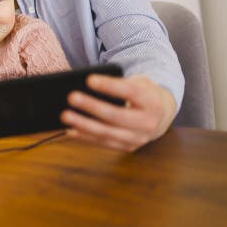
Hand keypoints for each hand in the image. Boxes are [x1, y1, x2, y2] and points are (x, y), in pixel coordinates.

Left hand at [60, 74, 176, 151]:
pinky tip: (70, 130)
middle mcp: (148, 123)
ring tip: (65, 115)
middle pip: (116, 115)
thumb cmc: (142, 95)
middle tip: (71, 97)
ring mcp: (138, 138)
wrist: (160, 116)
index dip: (109, 86)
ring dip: (84, 125)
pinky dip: (85, 137)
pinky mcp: (127, 147)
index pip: (130, 92)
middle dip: (92, 106)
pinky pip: (103, 143)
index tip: (89, 79)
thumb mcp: (138, 83)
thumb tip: (85, 85)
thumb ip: (118, 83)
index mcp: (152, 101)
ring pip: (107, 133)